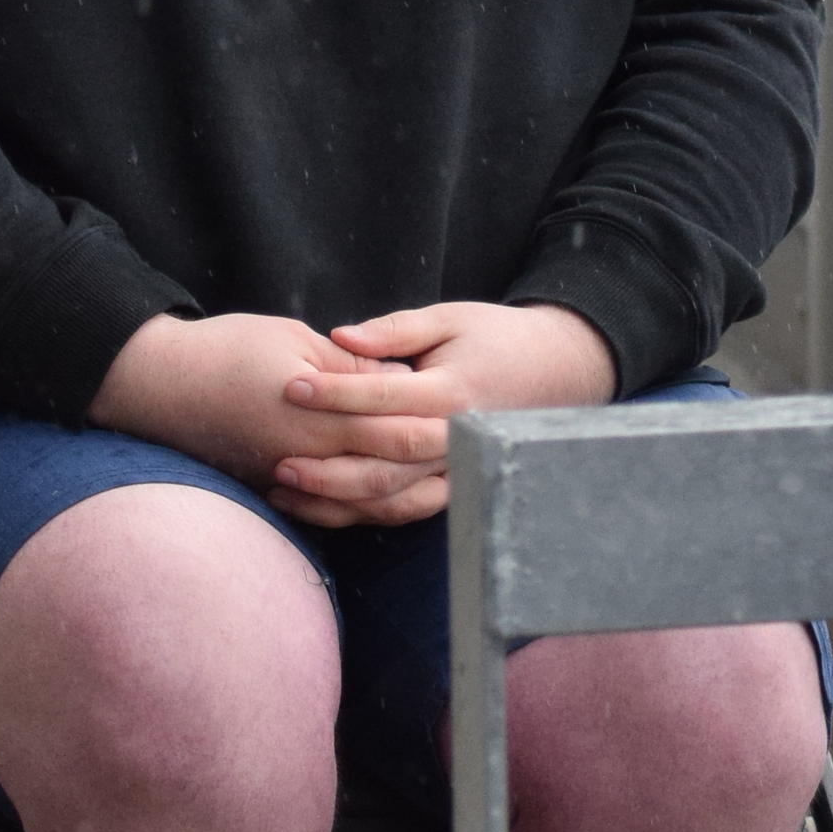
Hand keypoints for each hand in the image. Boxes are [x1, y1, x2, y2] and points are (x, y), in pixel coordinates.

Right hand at [88, 312, 444, 528]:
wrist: (159, 384)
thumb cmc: (227, 350)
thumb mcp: (296, 340)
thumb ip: (352, 366)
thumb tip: (399, 379)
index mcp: (324, 416)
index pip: (400, 431)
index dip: (440, 429)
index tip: (474, 417)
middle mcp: (311, 457)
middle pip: (390, 475)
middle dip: (433, 467)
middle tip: (473, 454)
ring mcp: (291, 481)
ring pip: (363, 505)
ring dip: (405, 495)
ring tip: (443, 481)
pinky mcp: (274, 489)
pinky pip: (329, 511)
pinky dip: (362, 509)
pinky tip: (385, 497)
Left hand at [268, 301, 619, 527]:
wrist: (557, 370)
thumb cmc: (495, 337)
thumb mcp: (450, 317)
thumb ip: (395, 330)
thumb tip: (340, 337)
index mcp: (454, 392)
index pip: (386, 398)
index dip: (336, 394)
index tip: (290, 386)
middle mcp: (458, 438)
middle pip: (386, 462)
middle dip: (327, 462)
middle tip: (275, 456)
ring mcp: (458, 469)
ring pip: (392, 498)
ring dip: (336, 498)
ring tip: (284, 488)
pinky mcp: (455, 486)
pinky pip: (406, 510)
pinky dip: (362, 514)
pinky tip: (320, 506)